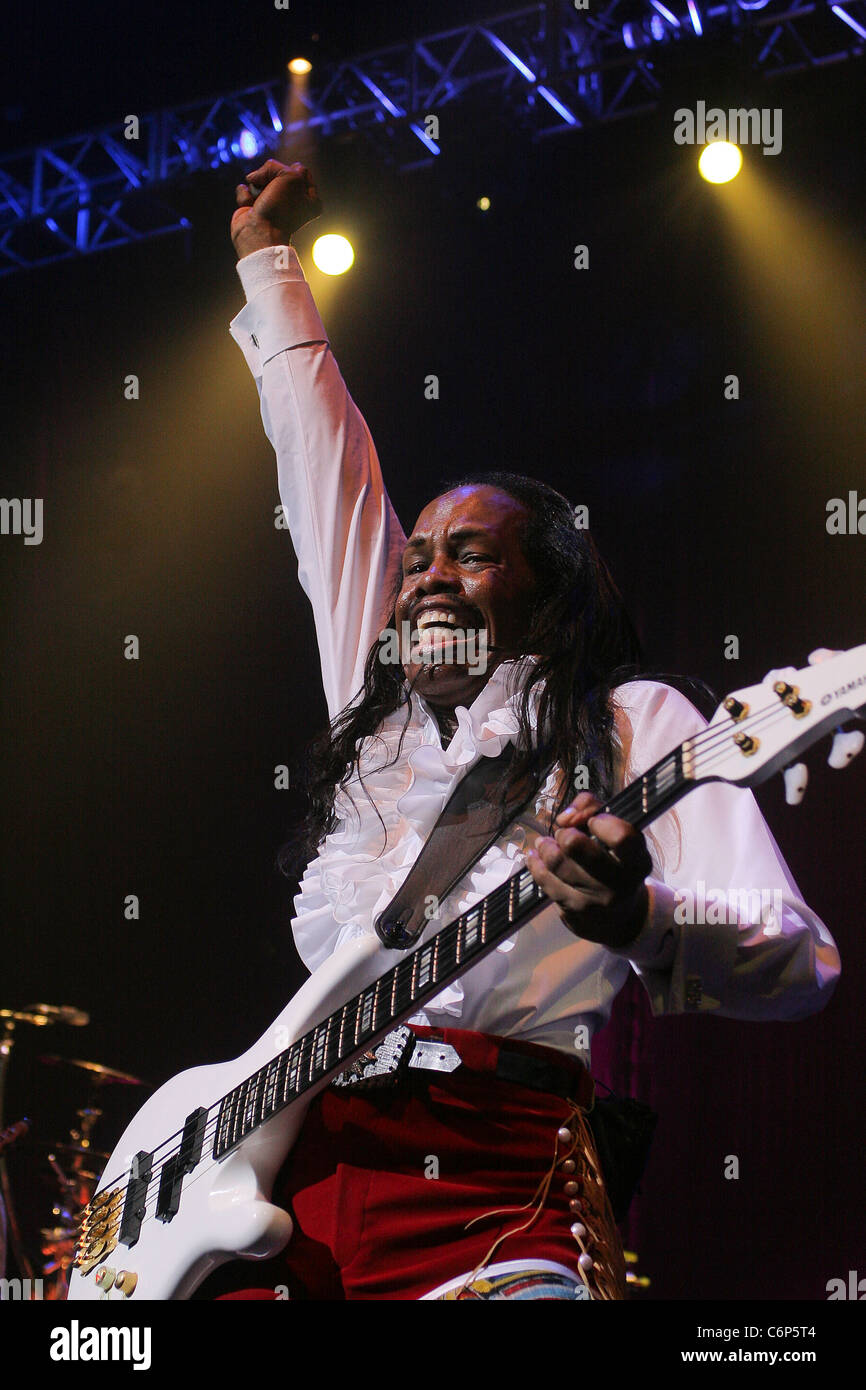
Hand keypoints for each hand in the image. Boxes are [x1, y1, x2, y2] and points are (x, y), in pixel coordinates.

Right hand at [231, 160, 322, 259]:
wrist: (260, 233)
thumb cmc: (279, 209)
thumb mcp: (291, 177)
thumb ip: (279, 165)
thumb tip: (253, 178)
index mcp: (310, 199)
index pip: (299, 169)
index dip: (290, 172)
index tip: (289, 186)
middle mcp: (291, 202)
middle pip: (276, 172)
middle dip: (270, 177)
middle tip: (273, 192)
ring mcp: (271, 204)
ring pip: (259, 179)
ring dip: (256, 186)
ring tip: (260, 202)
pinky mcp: (253, 207)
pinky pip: (245, 189)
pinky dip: (245, 196)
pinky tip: (250, 208)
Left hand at [526, 792, 652, 948]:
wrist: (620, 917)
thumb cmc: (614, 861)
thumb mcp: (616, 832)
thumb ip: (593, 808)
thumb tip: (565, 817)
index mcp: (637, 860)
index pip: (621, 837)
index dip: (599, 821)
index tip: (593, 821)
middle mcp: (620, 882)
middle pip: (575, 845)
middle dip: (564, 834)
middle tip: (565, 834)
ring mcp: (595, 899)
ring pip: (556, 861)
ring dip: (546, 846)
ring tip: (547, 843)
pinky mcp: (573, 910)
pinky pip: (544, 879)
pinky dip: (535, 863)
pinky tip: (535, 856)